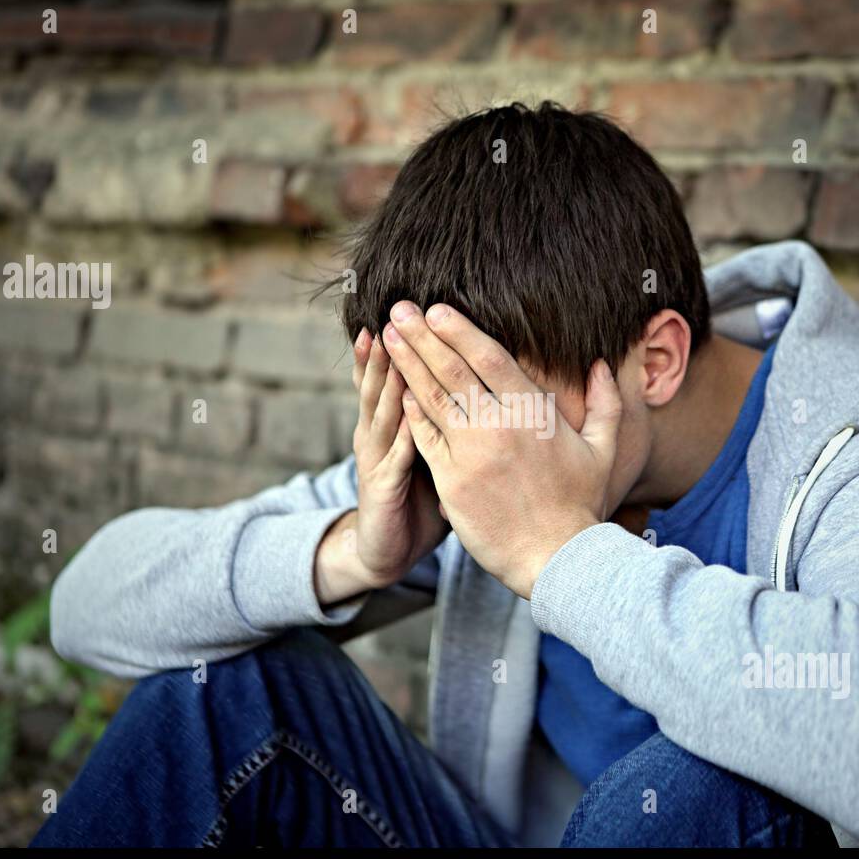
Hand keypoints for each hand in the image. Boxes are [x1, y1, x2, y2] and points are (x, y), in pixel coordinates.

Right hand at [314, 327, 447, 604]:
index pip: (401, 374)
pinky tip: (406, 407)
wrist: (386, 548)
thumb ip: (449, 421)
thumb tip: (480, 388)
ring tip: (387, 342)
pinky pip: (394, 453)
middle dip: (394, 346)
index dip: (410, 344)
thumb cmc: (417, 500)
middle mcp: (382, 434)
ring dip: (385, 377)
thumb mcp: (435, 455)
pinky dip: (400, 429)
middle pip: (385, 382)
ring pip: (382, 410)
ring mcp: (378, 459)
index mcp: (397, 423)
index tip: (422, 310)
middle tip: (398, 310)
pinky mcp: (382, 487)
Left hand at [381, 302, 620, 598]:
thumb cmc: (580, 505)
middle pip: (452, 370)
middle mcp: (497, 426)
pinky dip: (409, 411)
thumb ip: (605, 404)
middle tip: (399, 308)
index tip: (436, 310)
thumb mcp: (603, 451)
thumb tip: (601, 364)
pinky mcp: (450, 481)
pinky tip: (396, 389)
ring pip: (431, 398)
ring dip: (407, 364)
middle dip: (422, 336)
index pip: (488, 357)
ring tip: (388, 336)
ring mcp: (469, 454)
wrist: (555, 559)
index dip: (459, 330)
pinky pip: (424, 438)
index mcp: (532, 413)